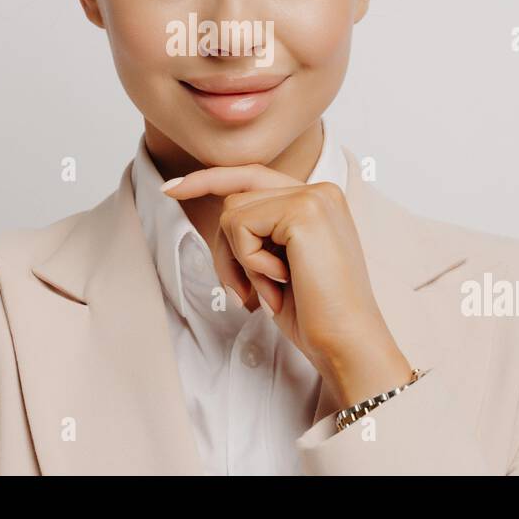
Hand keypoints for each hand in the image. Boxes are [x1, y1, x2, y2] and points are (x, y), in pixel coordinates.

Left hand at [163, 164, 414, 409]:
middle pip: (236, 196)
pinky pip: (241, 227)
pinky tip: (280, 284)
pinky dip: (248, 263)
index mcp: (318, 200)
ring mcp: (313, 197)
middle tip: (242, 293)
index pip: (252, 176)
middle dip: (226, 248)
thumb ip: (261, 231)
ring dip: (240, 261)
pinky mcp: (303, 211)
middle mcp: (319, 190)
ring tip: (271, 291)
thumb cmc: (315, 313)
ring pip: (233, 212)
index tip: (171, 190)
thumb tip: (224, 216)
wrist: (347, 342)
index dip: (209, 179)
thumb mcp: (280, 264)